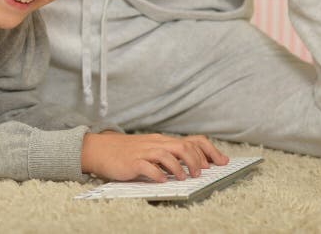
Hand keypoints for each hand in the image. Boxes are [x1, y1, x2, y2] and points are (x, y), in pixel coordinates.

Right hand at [80, 131, 228, 181]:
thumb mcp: (152, 150)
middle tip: (201, 173)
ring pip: (167, 153)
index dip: (209, 151)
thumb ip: (170, 155)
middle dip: (196, 160)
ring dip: (179, 167)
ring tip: (184, 178)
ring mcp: (144, 151)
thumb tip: (193, 165)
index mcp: (164, 141)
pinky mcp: (132, 162)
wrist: (100, 150)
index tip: (220, 162)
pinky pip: (147, 166)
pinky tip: (162, 180)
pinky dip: (157, 174)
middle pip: (183, 145)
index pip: (192, 140)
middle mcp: (157, 143)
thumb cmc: (129, 153)